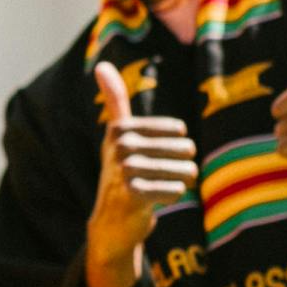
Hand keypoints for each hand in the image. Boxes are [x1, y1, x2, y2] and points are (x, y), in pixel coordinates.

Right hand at [83, 60, 196, 286]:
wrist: (112, 222)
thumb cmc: (122, 173)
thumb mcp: (117, 135)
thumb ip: (114, 100)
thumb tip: (101, 65)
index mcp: (120, 129)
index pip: (179, 131)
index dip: (176, 148)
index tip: (152, 159)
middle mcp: (120, 146)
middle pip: (185, 150)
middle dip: (180, 167)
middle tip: (157, 178)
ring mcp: (125, 170)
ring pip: (185, 171)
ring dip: (178, 184)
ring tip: (159, 189)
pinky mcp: (134, 194)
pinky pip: (176, 190)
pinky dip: (172, 197)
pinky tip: (154, 203)